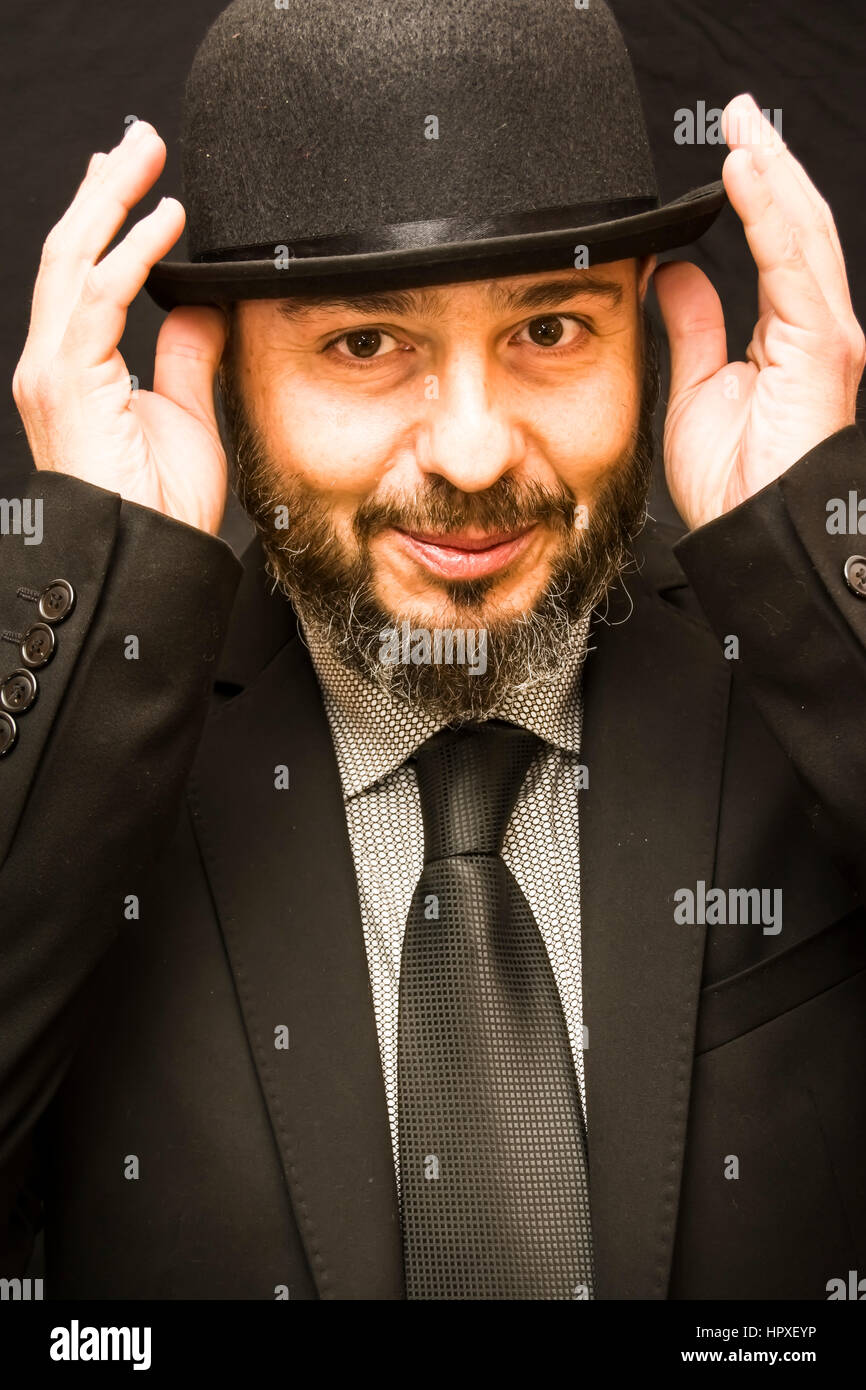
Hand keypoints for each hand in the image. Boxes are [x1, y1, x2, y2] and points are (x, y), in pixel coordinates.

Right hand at [12, 120, 228, 535]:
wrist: (146, 558)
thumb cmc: (160, 507)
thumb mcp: (183, 415)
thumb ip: (186, 357)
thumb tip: (200, 305)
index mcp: (72, 369)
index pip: (81, 277)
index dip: (103, 222)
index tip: (131, 180)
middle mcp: (52, 362)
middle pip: (68, 252)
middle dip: (103, 190)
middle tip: (138, 139)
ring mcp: (53, 371)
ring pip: (74, 260)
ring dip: (112, 200)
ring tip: (147, 154)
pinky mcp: (67, 382)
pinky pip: (100, 298)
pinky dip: (133, 252)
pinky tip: (165, 219)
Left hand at [654, 93, 865, 531]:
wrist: (751, 532)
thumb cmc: (733, 480)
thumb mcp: (698, 386)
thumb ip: (694, 325)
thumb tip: (675, 272)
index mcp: (791, 335)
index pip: (778, 245)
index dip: (757, 193)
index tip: (731, 149)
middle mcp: (816, 327)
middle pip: (797, 225)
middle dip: (769, 164)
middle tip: (739, 112)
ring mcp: (824, 334)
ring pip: (802, 233)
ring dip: (771, 171)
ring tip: (743, 124)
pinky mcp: (820, 346)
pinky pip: (792, 265)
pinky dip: (768, 214)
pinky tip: (746, 172)